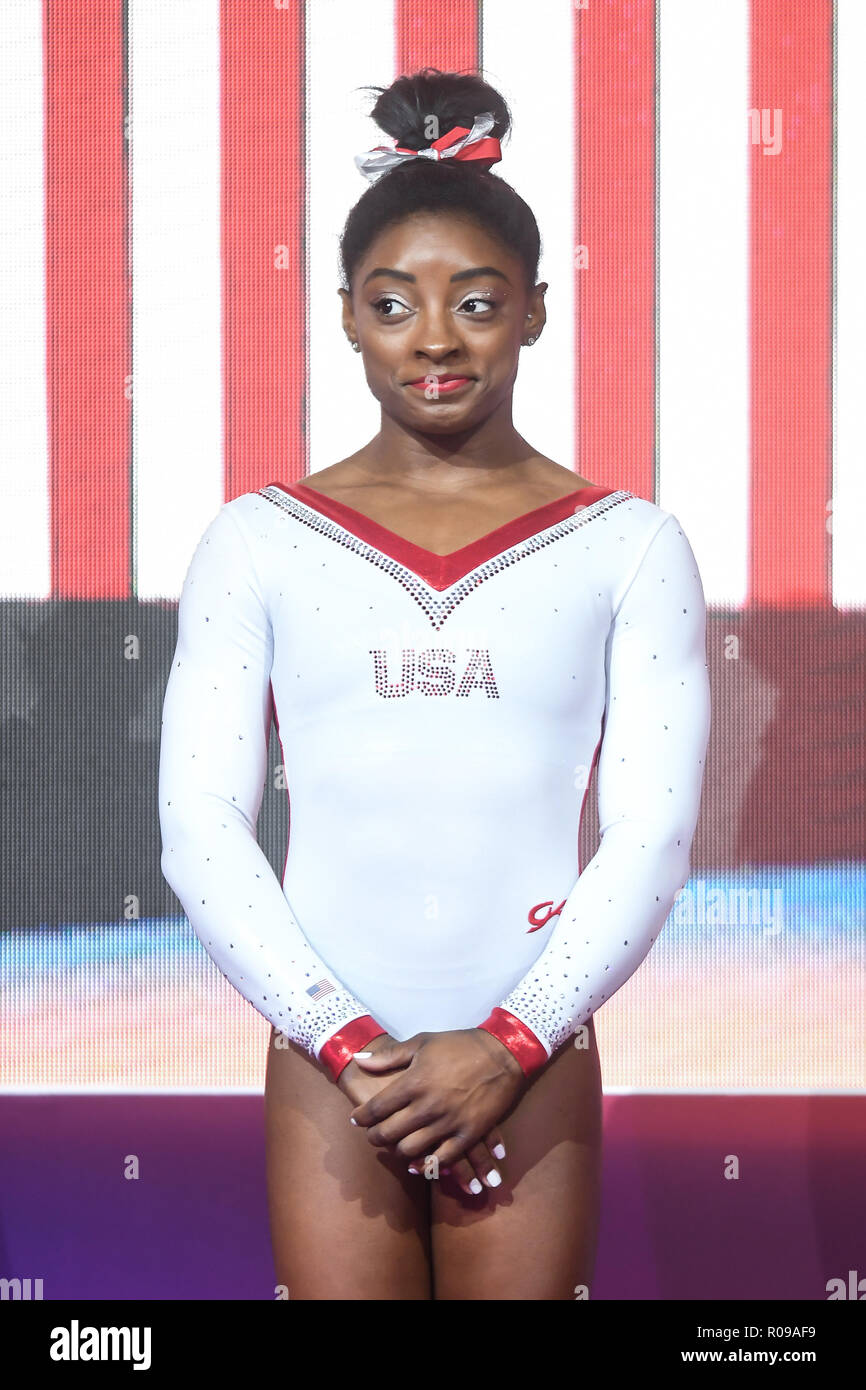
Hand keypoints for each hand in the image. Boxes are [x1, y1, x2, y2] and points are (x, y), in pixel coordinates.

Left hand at [348, 1029, 527, 1196]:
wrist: (502, 1053)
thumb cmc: (459, 1045)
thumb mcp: (422, 1042)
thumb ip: (389, 1055)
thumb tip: (360, 1060)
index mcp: (414, 1082)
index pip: (377, 1108)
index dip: (362, 1117)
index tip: (356, 1119)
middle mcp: (428, 1105)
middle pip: (390, 1132)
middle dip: (375, 1137)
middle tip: (372, 1136)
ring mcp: (449, 1122)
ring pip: (412, 1149)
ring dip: (398, 1151)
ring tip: (394, 1147)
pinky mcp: (469, 1133)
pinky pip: (443, 1159)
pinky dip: (427, 1166)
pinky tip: (418, 1164)